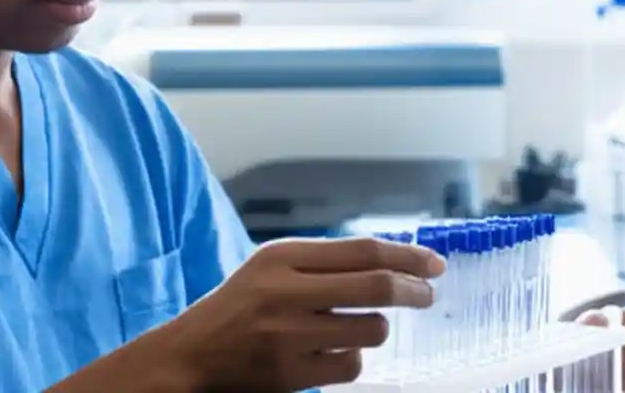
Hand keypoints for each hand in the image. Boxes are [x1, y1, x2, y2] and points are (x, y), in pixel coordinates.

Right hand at [159, 237, 444, 391]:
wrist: (190, 356)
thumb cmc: (240, 308)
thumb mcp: (271, 268)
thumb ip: (322, 262)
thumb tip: (394, 260)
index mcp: (281, 257)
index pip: (362, 250)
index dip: (406, 255)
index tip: (433, 263)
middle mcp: (285, 291)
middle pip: (375, 286)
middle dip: (413, 290)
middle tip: (428, 295)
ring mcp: (288, 335)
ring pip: (370, 330)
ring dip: (376, 329)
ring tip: (359, 327)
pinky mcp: (290, 375)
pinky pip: (351, 365)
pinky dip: (353, 358)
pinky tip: (335, 352)